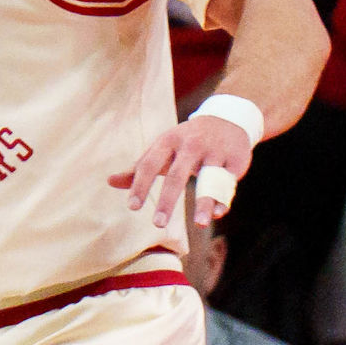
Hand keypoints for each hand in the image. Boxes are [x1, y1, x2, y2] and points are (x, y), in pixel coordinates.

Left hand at [115, 105, 259, 229]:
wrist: (226, 120)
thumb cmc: (186, 141)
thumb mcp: (162, 148)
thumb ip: (139, 168)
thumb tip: (109, 181)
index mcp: (168, 141)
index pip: (149, 165)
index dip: (140, 186)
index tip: (132, 207)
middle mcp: (191, 145)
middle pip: (176, 175)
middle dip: (167, 200)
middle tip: (157, 224)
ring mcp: (215, 152)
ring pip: (209, 180)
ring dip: (204, 202)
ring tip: (200, 224)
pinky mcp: (236, 160)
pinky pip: (229, 183)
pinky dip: (224, 199)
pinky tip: (217, 214)